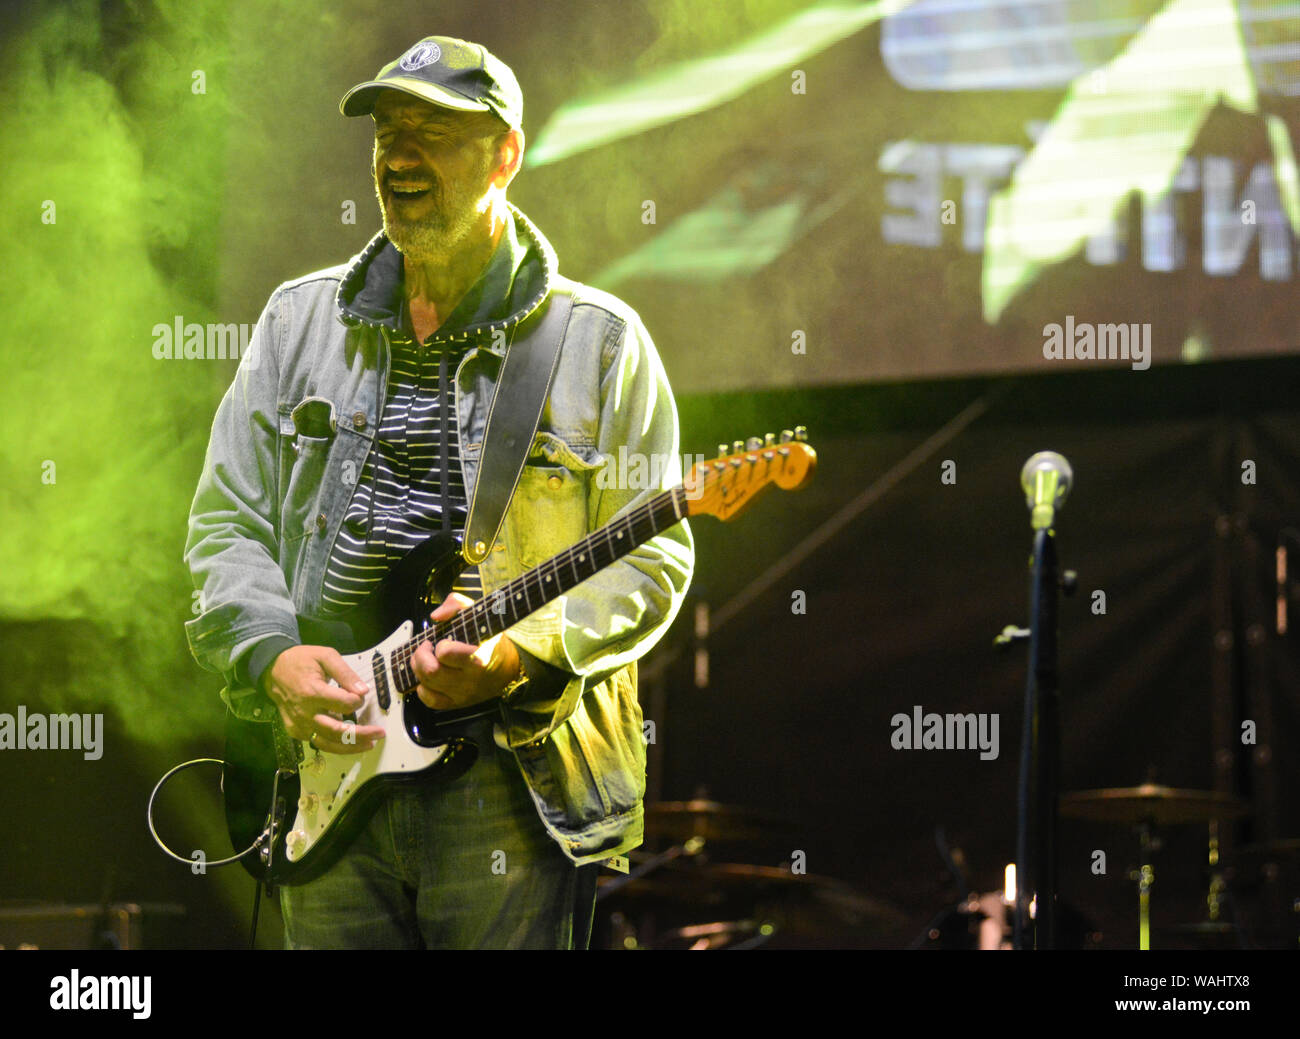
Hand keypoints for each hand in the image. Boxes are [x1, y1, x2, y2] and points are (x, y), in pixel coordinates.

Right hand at [266, 645, 384, 754]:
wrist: (273, 670)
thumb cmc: (301, 661)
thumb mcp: (325, 656)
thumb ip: (345, 673)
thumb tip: (364, 691)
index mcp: (312, 692)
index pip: (344, 704)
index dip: (357, 701)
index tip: (361, 695)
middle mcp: (305, 713)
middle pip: (337, 731)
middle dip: (361, 734)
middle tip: (380, 733)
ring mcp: (299, 724)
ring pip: (327, 743)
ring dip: (350, 747)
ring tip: (369, 744)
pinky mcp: (295, 731)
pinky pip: (317, 742)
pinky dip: (334, 745)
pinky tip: (349, 743)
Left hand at [411, 593, 523, 709]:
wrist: (510, 665)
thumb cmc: (492, 639)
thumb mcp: (480, 614)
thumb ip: (457, 604)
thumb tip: (436, 616)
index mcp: (479, 657)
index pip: (445, 654)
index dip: (439, 645)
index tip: (443, 640)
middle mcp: (470, 679)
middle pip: (430, 671)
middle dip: (421, 656)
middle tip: (426, 647)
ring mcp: (463, 693)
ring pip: (426, 685)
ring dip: (418, 668)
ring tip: (426, 658)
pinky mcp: (457, 703)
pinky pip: (430, 701)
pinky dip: (422, 689)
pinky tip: (428, 678)